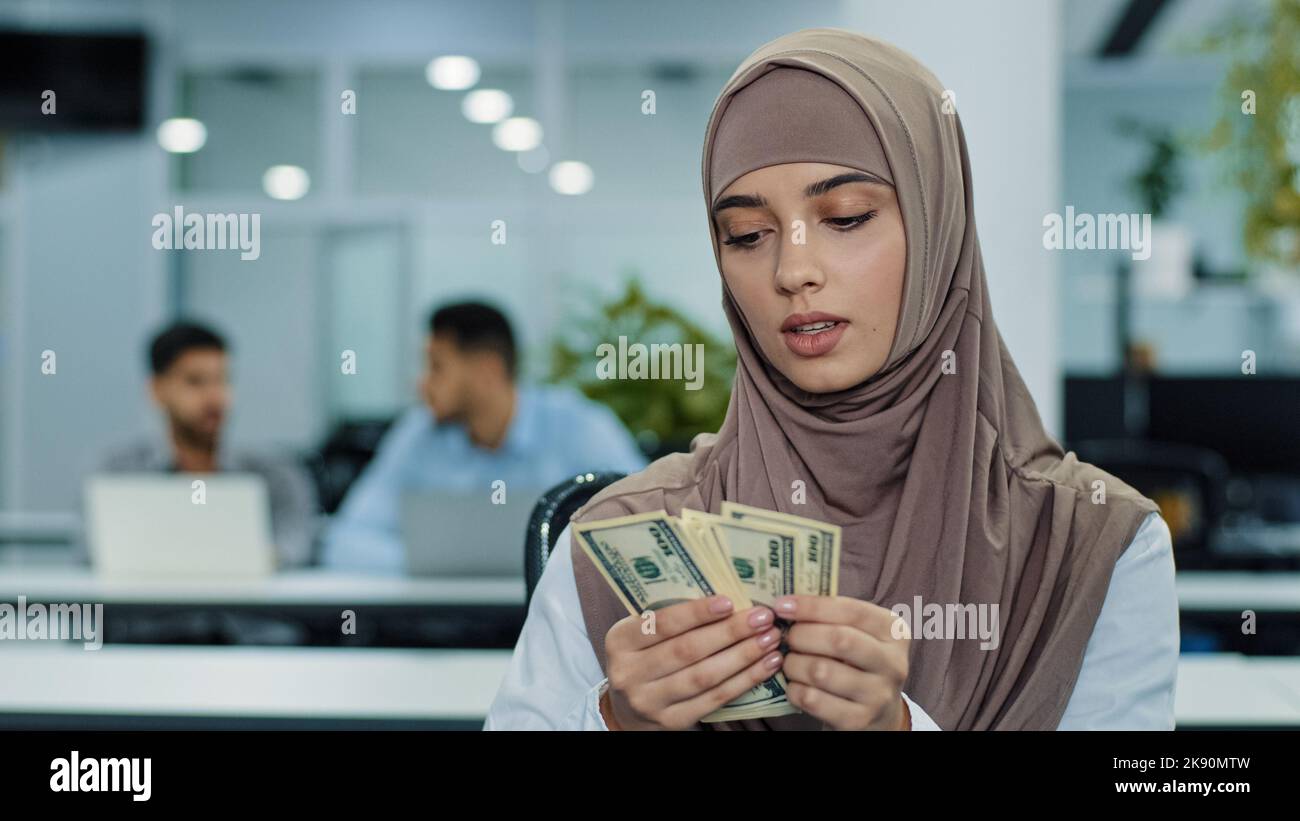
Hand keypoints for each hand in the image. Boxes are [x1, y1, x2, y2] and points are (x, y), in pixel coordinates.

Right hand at [603, 596, 783, 729]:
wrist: (626, 708)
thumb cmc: (643, 656)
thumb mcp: (641, 634)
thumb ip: (670, 619)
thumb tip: (727, 599)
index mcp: (619, 641)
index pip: (661, 624)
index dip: (696, 613)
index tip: (729, 601)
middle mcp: (629, 673)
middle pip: (687, 651)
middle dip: (730, 632)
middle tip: (762, 617)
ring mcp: (650, 702)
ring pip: (704, 677)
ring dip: (743, 656)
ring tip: (770, 640)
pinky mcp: (672, 722)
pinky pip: (715, 699)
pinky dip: (745, 681)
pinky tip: (766, 665)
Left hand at [774, 595, 910, 729]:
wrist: (880, 711)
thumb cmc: (859, 661)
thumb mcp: (859, 633)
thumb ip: (833, 615)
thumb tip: (786, 602)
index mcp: (894, 631)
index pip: (851, 610)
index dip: (812, 606)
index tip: (781, 605)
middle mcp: (893, 662)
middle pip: (838, 640)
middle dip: (802, 635)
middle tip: (785, 637)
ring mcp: (878, 694)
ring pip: (821, 671)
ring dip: (793, 663)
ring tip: (788, 661)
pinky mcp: (859, 720)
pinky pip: (813, 699)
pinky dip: (794, 689)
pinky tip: (794, 684)